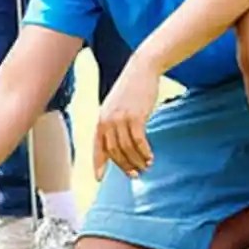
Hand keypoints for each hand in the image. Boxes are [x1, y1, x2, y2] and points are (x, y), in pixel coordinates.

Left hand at [93, 56, 159, 179]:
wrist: (141, 70)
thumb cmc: (130, 90)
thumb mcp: (115, 107)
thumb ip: (114, 123)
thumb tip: (118, 144)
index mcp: (101, 119)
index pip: (97, 146)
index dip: (98, 163)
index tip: (99, 178)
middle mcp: (107, 120)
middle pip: (114, 151)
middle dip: (124, 165)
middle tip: (135, 174)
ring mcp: (121, 118)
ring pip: (127, 148)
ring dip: (137, 161)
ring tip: (145, 167)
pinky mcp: (136, 116)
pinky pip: (139, 141)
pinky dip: (145, 152)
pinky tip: (151, 157)